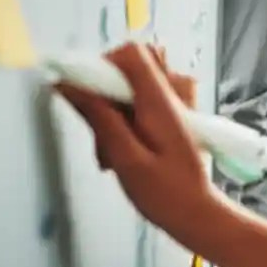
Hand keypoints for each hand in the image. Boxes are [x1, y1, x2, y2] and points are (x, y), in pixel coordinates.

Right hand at [53, 42, 224, 248]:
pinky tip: (121, 154)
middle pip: (129, 67)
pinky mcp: (170, 118)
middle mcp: (172, 96)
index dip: (102, 65)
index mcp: (162, 102)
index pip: (133, 53)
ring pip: (130, 89)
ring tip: (111, 154)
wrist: (198, 213)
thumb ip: (99, 118)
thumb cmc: (165, 194)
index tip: (83, 94)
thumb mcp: (125, 158)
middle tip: (100, 135)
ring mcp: (174, 106)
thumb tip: (68, 85)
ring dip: (111, 115)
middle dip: (103, 95)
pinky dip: (123, 124)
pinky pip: (138, 106)